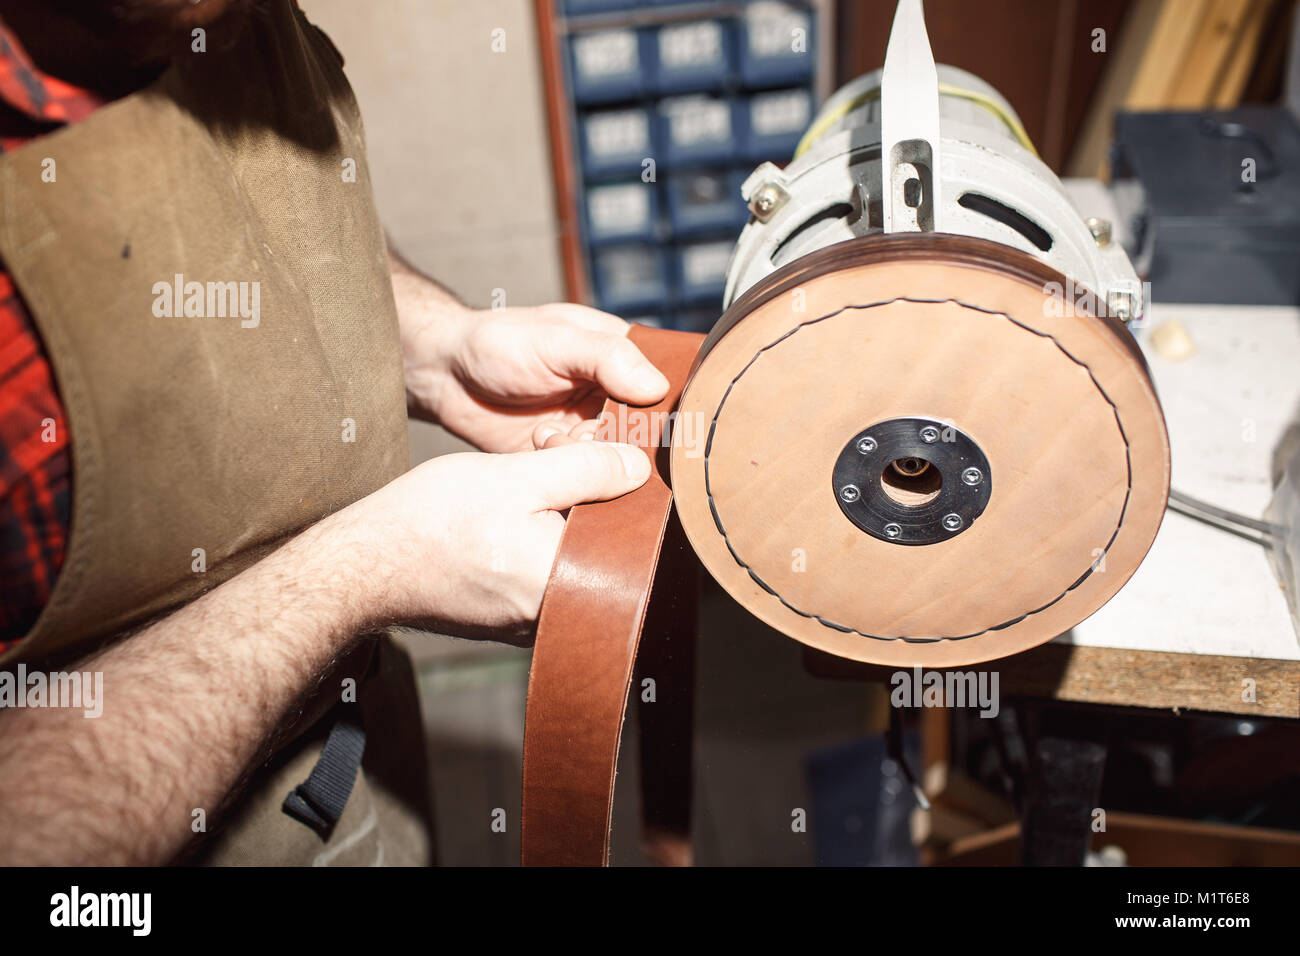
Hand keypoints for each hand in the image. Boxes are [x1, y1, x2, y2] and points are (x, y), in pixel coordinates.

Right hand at [335, 439, 650, 638]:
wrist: (362, 566)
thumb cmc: (432, 521)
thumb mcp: (517, 477)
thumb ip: (586, 470)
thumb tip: (636, 469)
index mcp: (567, 584)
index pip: (625, 536)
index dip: (613, 487)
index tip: (591, 456)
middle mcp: (555, 615)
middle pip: (599, 549)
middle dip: (585, 501)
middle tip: (551, 465)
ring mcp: (530, 622)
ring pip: (569, 560)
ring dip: (558, 519)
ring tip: (521, 486)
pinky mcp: (508, 619)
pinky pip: (542, 576)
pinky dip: (535, 543)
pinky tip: (506, 516)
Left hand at [403, 304, 668, 452]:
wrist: (446, 377)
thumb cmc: (498, 343)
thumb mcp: (554, 339)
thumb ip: (605, 357)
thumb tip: (656, 387)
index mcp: (625, 360)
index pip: (670, 388)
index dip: (672, 409)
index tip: (655, 423)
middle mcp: (617, 399)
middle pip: (651, 434)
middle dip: (627, 442)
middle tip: (591, 432)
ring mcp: (593, 434)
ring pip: (621, 462)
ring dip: (591, 457)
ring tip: (549, 433)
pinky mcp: (568, 463)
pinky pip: (588, 480)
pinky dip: (571, 474)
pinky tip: (539, 447)